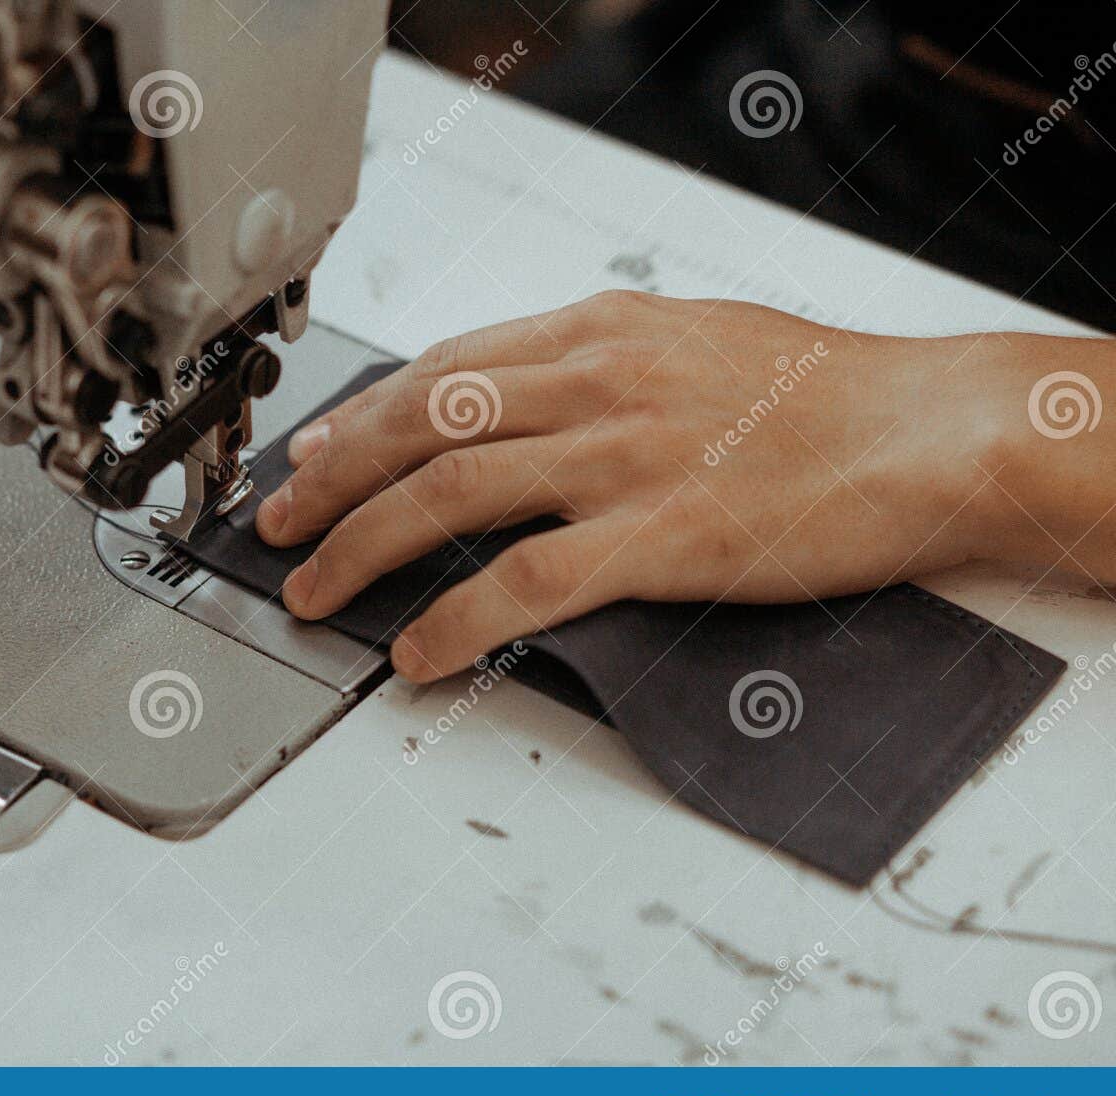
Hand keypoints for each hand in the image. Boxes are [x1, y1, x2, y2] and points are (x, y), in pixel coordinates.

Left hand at [255, 291, 1115, 681]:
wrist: (927, 430)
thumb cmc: (827, 393)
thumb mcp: (697, 340)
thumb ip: (604, 363)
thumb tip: (528, 398)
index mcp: (600, 331)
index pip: (444, 368)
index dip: (362, 416)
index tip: (316, 454)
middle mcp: (594, 381)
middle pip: (420, 422)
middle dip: (332, 479)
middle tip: (280, 523)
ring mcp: (620, 456)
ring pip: (447, 492)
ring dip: (361, 546)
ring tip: (312, 589)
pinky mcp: (656, 535)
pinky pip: (521, 580)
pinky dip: (451, 616)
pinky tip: (412, 650)